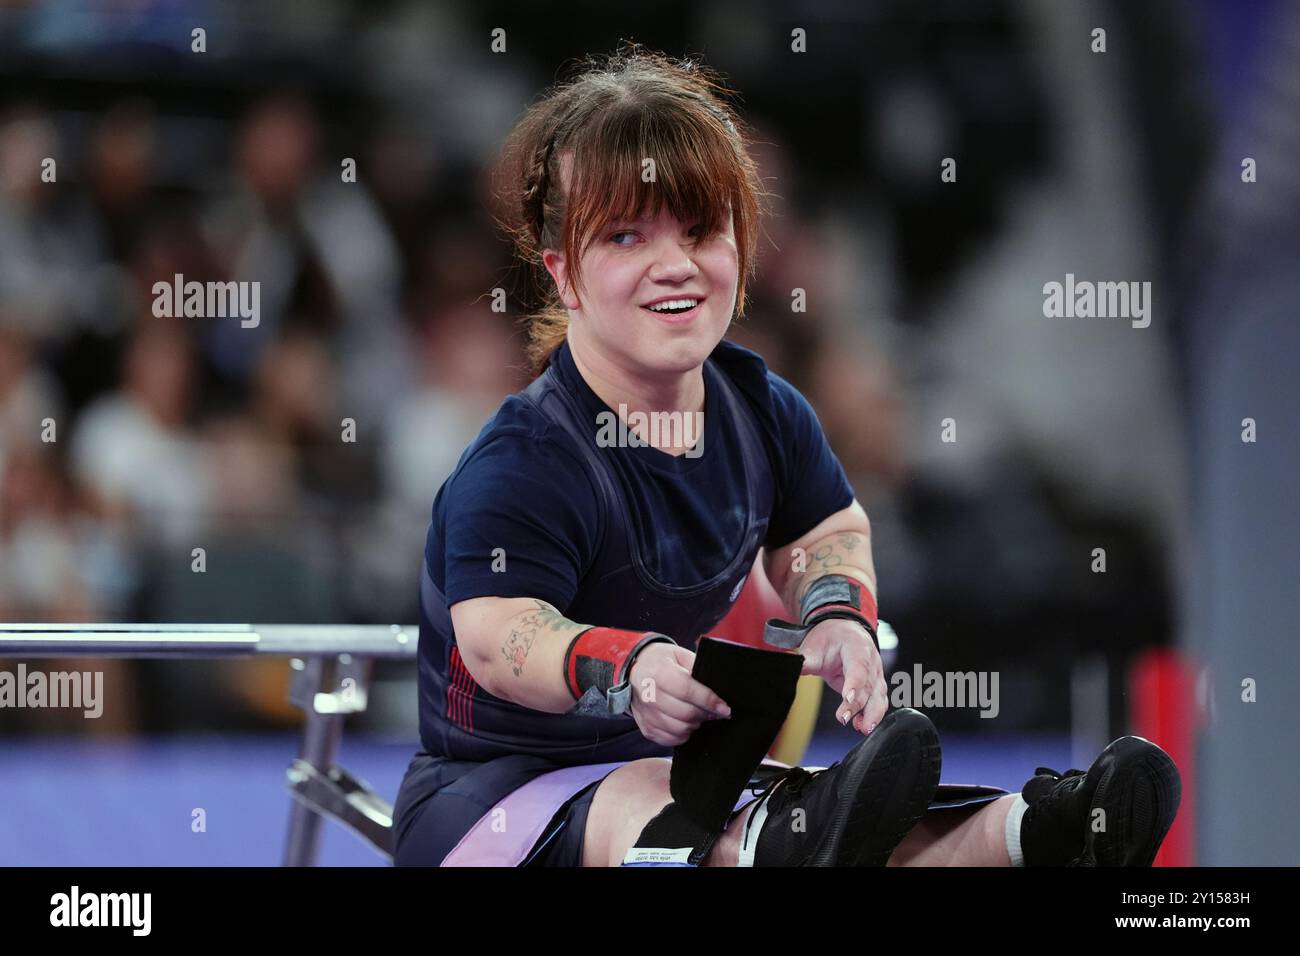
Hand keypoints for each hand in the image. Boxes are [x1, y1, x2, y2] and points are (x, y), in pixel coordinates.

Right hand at [626, 643, 731, 746]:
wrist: (635, 670)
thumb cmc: (661, 662)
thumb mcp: (680, 655)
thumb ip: (697, 668)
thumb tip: (718, 687)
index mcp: (657, 672)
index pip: (687, 690)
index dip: (709, 700)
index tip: (725, 708)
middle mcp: (648, 695)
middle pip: (686, 713)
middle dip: (706, 714)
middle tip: (715, 711)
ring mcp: (646, 714)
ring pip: (680, 729)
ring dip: (695, 724)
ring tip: (699, 714)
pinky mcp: (646, 729)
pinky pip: (672, 739)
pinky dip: (684, 734)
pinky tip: (686, 722)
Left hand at [798, 618, 887, 734]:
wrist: (844, 632)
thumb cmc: (830, 638)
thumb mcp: (814, 645)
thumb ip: (805, 660)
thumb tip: (791, 668)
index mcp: (857, 647)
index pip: (858, 667)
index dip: (854, 683)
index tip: (847, 698)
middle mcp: (871, 661)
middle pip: (869, 685)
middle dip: (858, 704)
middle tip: (844, 719)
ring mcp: (876, 674)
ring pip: (878, 695)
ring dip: (872, 713)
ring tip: (862, 729)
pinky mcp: (875, 686)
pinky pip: (878, 702)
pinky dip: (873, 715)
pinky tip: (862, 727)